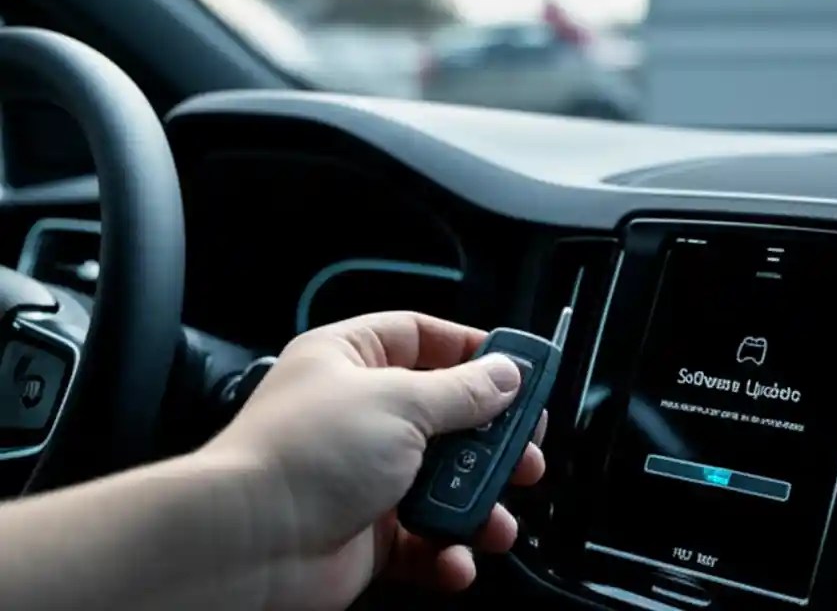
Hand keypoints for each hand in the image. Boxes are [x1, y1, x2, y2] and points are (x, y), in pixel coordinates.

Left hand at [202, 312, 545, 609]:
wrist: (249, 544)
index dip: (473, 353)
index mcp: (350, 361)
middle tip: (527, 454)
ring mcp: (362, 476)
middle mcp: (356, 415)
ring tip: (499, 521)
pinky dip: (446, 553)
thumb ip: (464, 392)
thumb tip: (506, 376)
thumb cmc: (304, 455)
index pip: (423, 339)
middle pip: (445, 417)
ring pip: (441, 484)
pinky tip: (457, 558)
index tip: (520, 373)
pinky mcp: (367, 534)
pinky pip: (423, 541)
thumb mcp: (401, 403)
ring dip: (477, 505)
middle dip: (491, 442)